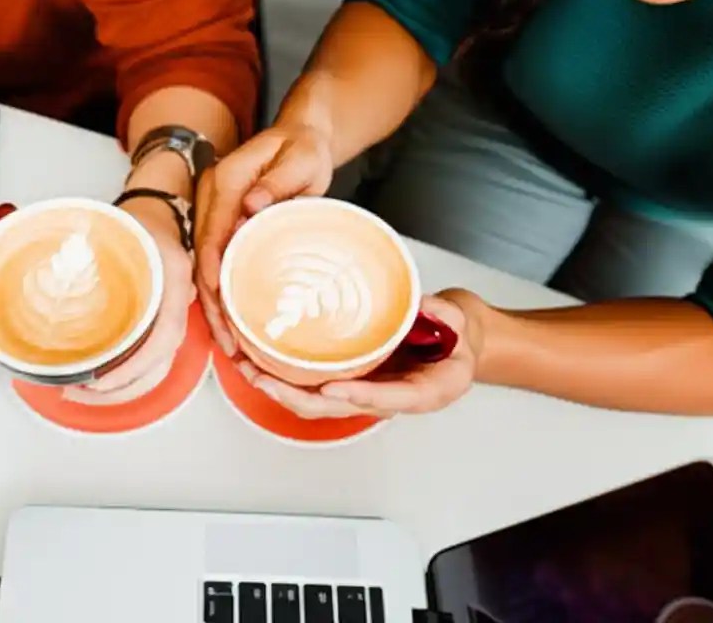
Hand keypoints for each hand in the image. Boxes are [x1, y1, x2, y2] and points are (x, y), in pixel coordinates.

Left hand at [84, 197, 194, 398]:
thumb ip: (84, 249)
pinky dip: (128, 375)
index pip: (165, 335)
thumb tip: (43, 272)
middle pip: (160, 361)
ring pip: (156, 365)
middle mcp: (178, 300)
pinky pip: (152, 357)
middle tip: (81, 390)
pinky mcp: (160, 320)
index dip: (135, 366)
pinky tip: (103, 379)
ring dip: (123, 386)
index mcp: (172, 277)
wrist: (158, 211)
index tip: (102, 380)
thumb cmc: (139, 218)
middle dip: (121, 387)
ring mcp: (172, 313)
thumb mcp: (114, 227)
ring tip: (85, 391)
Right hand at [195, 121, 335, 353]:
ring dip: (214, 307)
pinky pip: (216, 264)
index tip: (220, 304)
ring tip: (231, 346)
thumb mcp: (300, 158)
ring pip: (204, 267)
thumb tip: (252, 205)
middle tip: (229, 343)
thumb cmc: (303, 147)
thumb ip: (278, 180)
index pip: (210, 234)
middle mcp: (210, 198)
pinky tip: (232, 324)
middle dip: (211, 304)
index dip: (212, 272)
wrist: (300, 136)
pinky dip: (222, 295)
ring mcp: (213, 213)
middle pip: (201, 258)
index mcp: (224, 182)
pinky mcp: (222, 225)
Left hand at [237, 293, 483, 418]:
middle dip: (297, 396)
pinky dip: (287, 378)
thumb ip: (447, 315)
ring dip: (282, 389)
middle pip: (339, 408)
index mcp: (423, 392)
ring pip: (319, 403)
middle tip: (265, 379)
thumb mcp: (464, 322)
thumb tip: (424, 305)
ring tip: (249, 369)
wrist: (459, 346)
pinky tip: (260, 362)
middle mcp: (390, 399)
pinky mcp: (353, 381)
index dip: (359, 395)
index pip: (388, 398)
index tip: (333, 389)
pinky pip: (316, 387)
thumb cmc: (459, 339)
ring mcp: (368, 393)